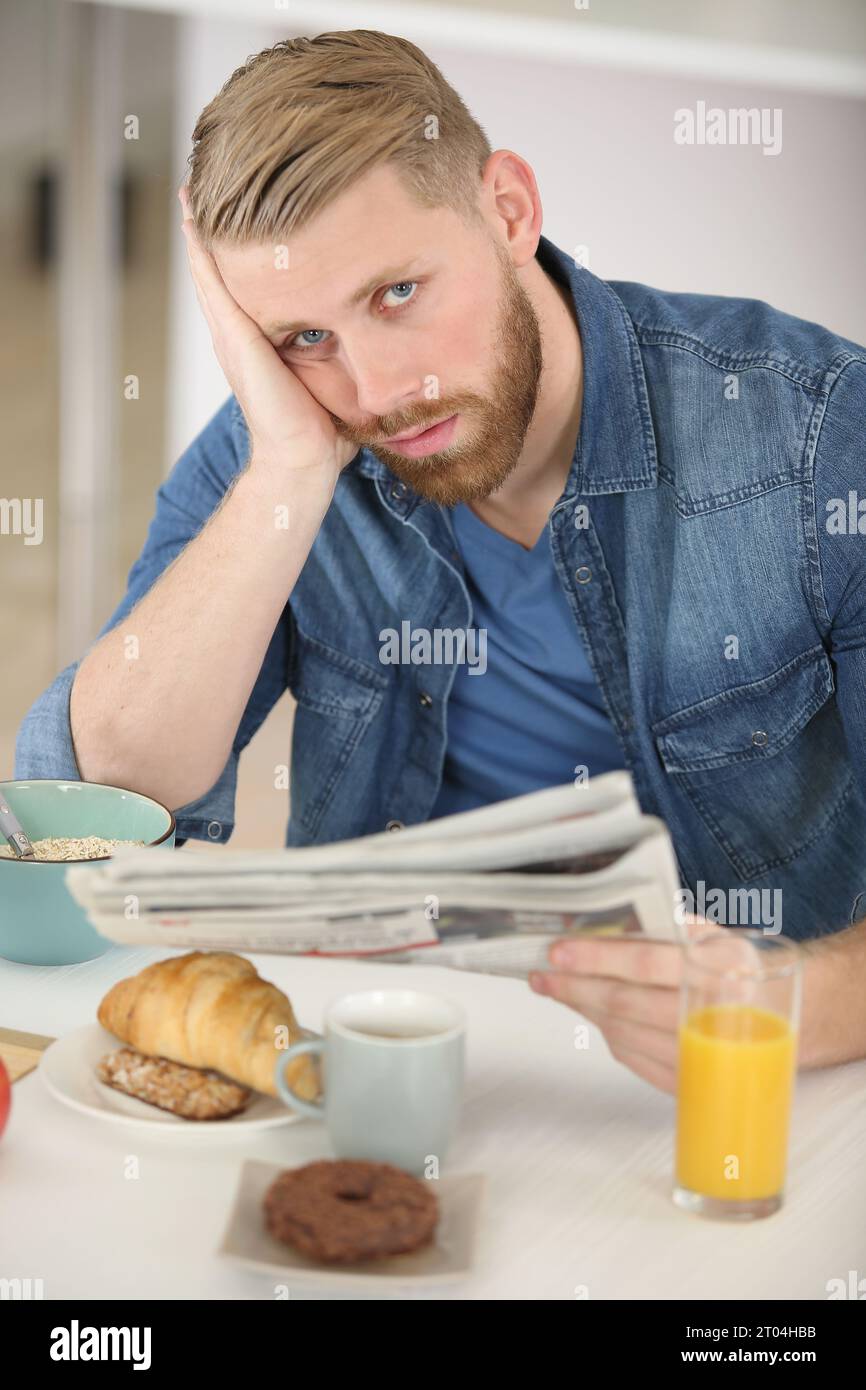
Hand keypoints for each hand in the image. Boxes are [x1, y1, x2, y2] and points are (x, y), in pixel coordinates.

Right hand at [177, 186, 357, 482]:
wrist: (305, 460)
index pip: (249, 281)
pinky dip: (201, 249)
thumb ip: (346, 345)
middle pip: (221, 267)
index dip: (246, 244)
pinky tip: (192, 216)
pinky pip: (213, 283)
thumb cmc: (325, 429)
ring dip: (201, 227)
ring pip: (211, 268)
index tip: (246, 202)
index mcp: (261, 338)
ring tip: (191, 184)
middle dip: (216, 225)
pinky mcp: (235, 338)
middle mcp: (239, 332)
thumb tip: (385, 323)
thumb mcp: (338, 371)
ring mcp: (232, 334)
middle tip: (206, 178)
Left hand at [528, 918, 723, 1092]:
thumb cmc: (741, 970)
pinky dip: (606, 1032)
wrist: (790, 1021)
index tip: (558, 950)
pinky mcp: (688, 1082)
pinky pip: (632, 1057)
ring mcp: (698, 1057)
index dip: (597, 957)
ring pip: (622, 1033)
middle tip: (542, 974)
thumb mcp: (717, 935)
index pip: (645, 963)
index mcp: (720, 970)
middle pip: (626, 1003)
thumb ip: (671, 925)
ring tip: (556, 987)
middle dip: (575, 987)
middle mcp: (710, 1017)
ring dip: (584, 1009)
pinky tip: (590, 1012)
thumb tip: (613, 916)